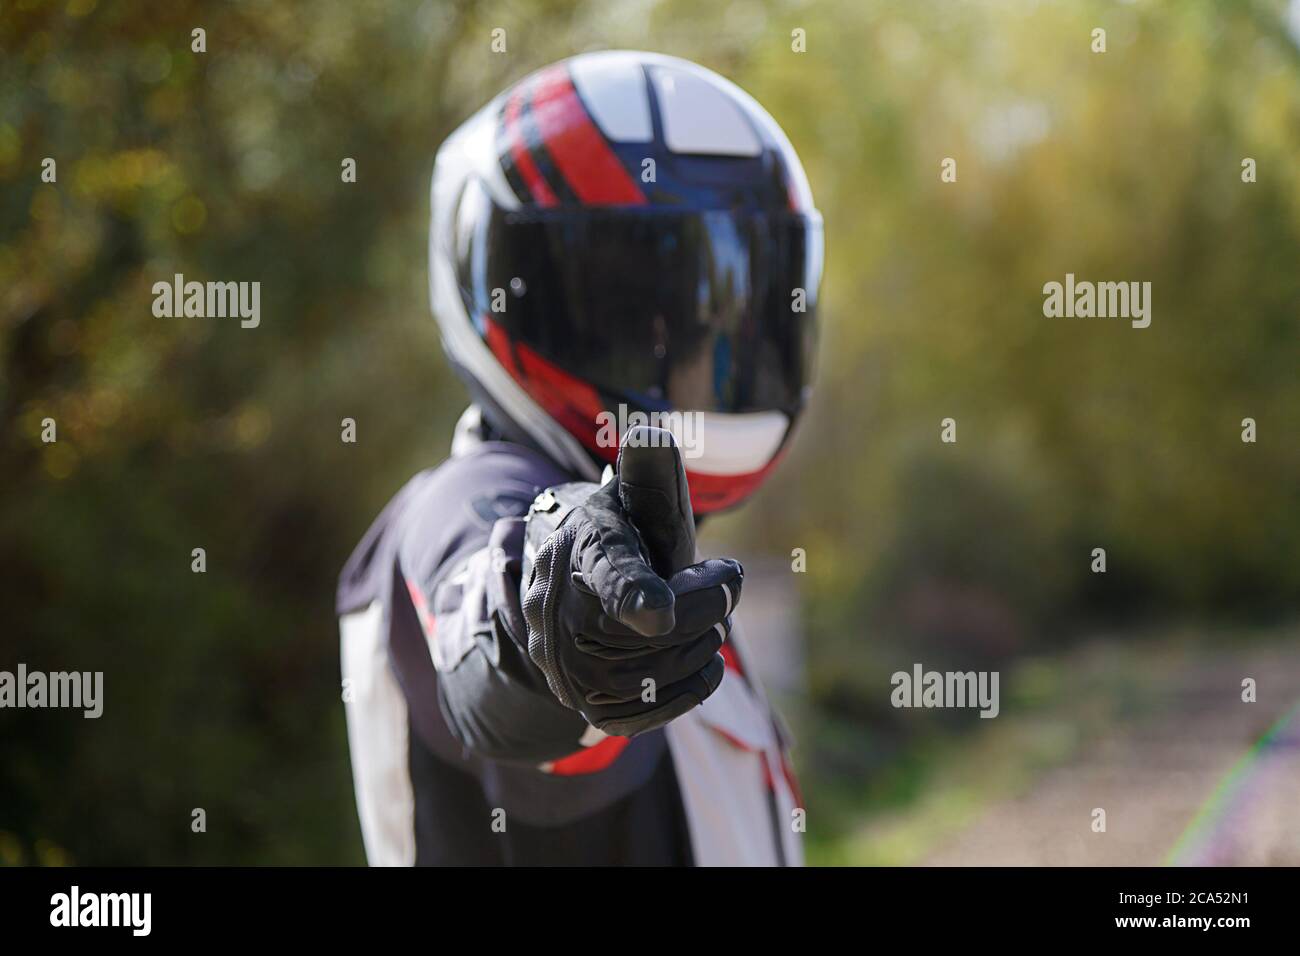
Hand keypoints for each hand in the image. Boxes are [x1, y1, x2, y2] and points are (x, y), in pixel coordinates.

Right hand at [521, 427, 741, 736]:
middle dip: (708, 605)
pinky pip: (652, 712)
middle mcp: (560, 616)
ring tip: (707, 613)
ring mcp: (568, 669)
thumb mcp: (632, 497)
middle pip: (654, 631)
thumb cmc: (619, 534)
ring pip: (658, 672)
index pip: (610, 574)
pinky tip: (701, 656)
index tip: (659, 611)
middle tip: (727, 579)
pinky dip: (691, 685)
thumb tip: (652, 434)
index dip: (635, 593)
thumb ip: (650, 472)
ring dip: (703, 642)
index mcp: (581, 551)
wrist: (568, 589)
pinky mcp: (587, 707)